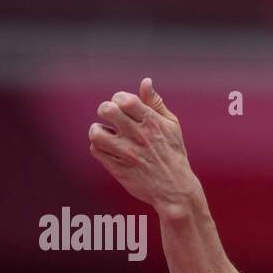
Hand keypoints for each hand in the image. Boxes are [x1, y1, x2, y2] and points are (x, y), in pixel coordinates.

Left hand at [88, 78, 202, 215]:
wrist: (175, 190)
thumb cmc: (173, 154)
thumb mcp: (172, 126)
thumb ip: (156, 103)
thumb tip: (145, 81)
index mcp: (152, 123)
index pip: (125, 99)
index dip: (118, 99)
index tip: (123, 107)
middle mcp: (139, 137)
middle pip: (107, 110)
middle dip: (105, 110)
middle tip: (111, 119)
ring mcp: (127, 154)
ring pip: (96, 133)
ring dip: (98, 131)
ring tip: (107, 135)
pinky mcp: (118, 169)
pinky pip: (96, 151)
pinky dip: (99, 148)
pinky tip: (109, 150)